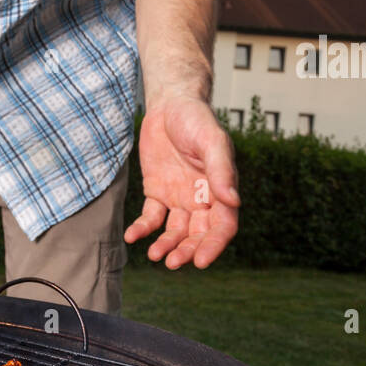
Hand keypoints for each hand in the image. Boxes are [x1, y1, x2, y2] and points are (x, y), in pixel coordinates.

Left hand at [124, 94, 239, 268]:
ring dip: (166, 245)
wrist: (169, 103)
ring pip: (175, 230)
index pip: (223, 226)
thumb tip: (233, 202)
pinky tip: (133, 237)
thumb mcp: (211, 141)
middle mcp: (202, 199)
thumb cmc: (196, 119)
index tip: (201, 262)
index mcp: (221, 190)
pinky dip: (143, 228)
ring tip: (154, 255)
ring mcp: (179, 197)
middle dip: (188, 250)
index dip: (214, 245)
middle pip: (198, 234)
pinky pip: (151, 217)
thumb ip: (221, 170)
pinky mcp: (157, 192)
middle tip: (173, 262)